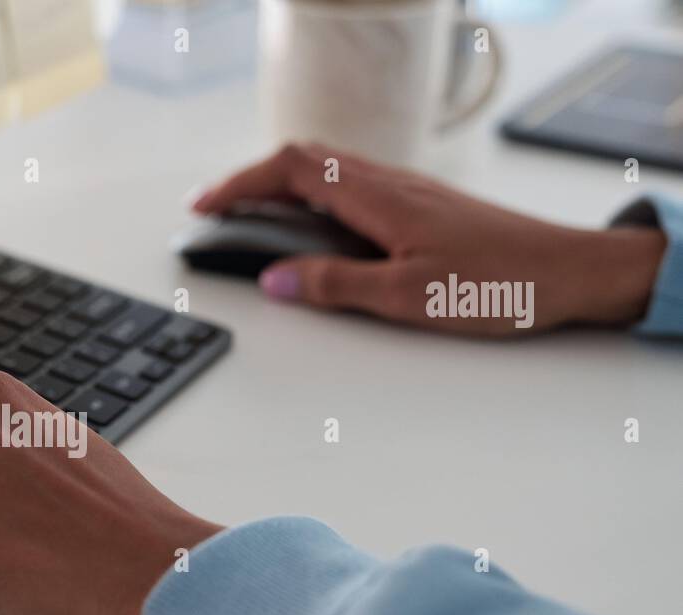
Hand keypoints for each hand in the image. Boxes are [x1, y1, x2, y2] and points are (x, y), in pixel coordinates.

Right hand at [193, 143, 665, 336]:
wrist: (569, 271)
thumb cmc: (500, 282)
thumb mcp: (407, 296)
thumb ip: (336, 284)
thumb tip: (276, 279)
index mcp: (377, 197)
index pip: (290, 171)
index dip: (238, 184)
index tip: (203, 207)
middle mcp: (388, 183)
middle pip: (303, 161)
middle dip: (249, 181)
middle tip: (215, 212)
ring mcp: (405, 191)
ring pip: (326, 172)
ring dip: (279, 188)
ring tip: (250, 221)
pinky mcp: (419, 205)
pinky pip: (350, 188)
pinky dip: (312, 199)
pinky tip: (311, 230)